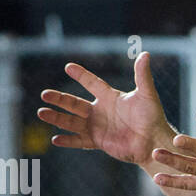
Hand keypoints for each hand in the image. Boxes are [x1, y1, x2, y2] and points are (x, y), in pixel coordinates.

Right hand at [37, 52, 175, 165]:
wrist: (153, 142)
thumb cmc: (152, 117)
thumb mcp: (147, 94)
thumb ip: (142, 75)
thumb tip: (145, 54)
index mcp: (110, 98)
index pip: (92, 83)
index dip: (81, 75)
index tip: (68, 66)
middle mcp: (100, 111)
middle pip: (75, 103)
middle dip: (59, 99)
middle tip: (44, 94)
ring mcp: (97, 127)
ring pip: (72, 122)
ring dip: (57, 118)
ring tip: (42, 113)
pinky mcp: (98, 142)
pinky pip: (79, 141)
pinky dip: (68, 140)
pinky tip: (55, 139)